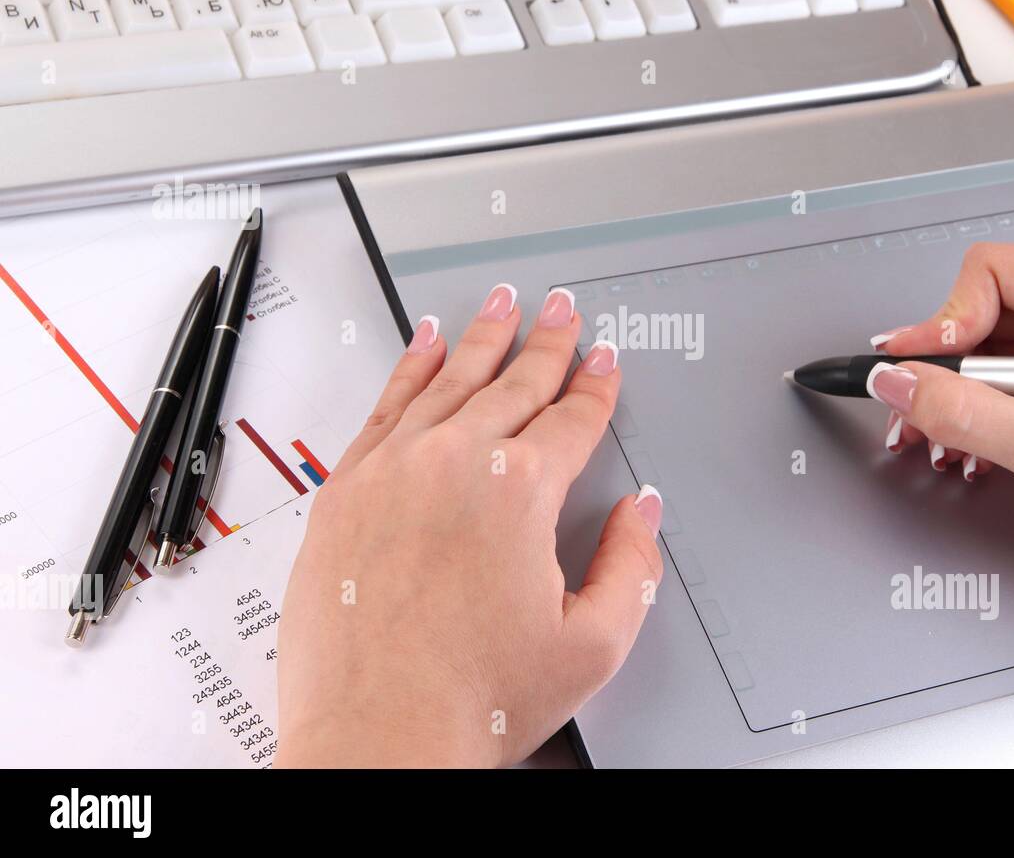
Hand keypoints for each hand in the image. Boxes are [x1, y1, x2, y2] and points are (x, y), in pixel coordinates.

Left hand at [274, 285, 662, 767]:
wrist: (377, 738)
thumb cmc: (473, 699)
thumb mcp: (593, 644)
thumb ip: (631, 565)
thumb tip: (641, 512)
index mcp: (520, 492)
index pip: (571, 419)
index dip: (596, 388)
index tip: (604, 364)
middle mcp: (454, 463)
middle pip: (514, 384)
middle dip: (547, 342)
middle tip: (562, 309)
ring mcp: (391, 470)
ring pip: (449, 380)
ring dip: (482, 338)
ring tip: (501, 303)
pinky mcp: (345, 490)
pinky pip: (385, 405)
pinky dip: (410, 367)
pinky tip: (425, 345)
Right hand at [871, 243, 1013, 742]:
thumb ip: (966, 412)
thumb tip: (897, 382)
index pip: (989, 274)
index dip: (943, 321)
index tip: (912, 369)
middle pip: (976, 314)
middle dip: (939, 370)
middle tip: (913, 411)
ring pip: (978, 354)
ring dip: (948, 401)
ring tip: (933, 440)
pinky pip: (993, 385)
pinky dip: (969, 419)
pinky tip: (966, 451)